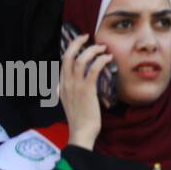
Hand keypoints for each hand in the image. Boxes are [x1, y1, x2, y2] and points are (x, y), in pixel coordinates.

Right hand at [60, 33, 110, 150]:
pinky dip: (101, 60)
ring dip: (93, 50)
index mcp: (61, 86)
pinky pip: (93, 69)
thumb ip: (75, 89)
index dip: (72, 48)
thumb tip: (85, 78)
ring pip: (81, 60)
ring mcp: (75, 87)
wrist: (82, 132)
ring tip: (103, 49)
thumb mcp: (73, 101)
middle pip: (68, 56)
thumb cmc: (82, 118)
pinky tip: (108, 59)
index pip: (64, 61)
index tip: (82, 42)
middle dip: (78, 42)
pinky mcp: (87, 90)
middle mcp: (66, 84)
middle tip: (88, 37)